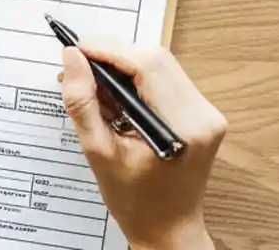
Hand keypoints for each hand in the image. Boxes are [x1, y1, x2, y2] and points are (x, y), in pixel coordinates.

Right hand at [59, 40, 225, 249]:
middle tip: (78, 68)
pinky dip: (138, 77)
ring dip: (124, 64)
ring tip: (93, 84)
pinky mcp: (202, 112)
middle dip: (113, 55)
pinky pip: (167, 78)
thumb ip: (83, 102)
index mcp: (182, 127)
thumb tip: (72, 59)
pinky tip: (116, 95)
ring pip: (161, 64)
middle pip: (155, 58)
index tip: (76, 49)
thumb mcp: (98, 152)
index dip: (108, 49)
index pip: (146, 65)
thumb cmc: (136, 202)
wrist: (168, 229)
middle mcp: (203, 114)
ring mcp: (207, 112)